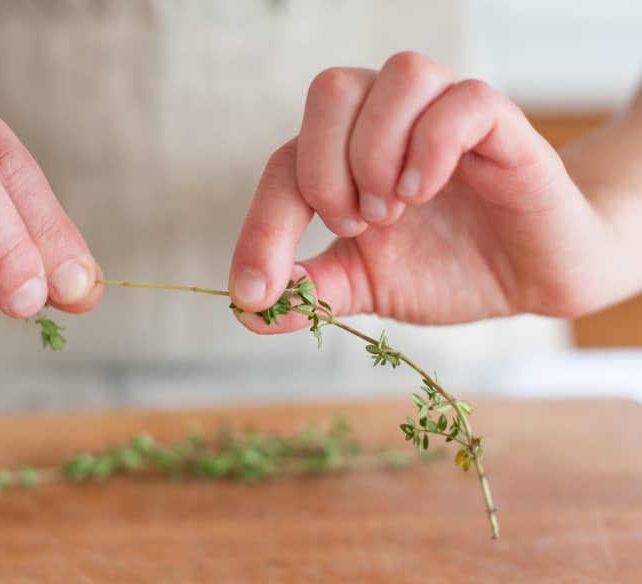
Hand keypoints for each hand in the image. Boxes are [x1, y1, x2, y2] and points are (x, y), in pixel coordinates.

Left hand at [229, 52, 612, 332]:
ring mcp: (448, 117)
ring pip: (397, 76)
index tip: (254, 290)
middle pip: (331, 90)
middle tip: (354, 227)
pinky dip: (432, 146)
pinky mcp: (505, 127)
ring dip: (377, 151)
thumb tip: (246, 312)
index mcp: (351, 156)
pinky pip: (464, 101)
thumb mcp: (367, 287)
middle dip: (324, 170)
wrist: (532, 279)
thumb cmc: (449, 270)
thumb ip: (313, 290)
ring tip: (393, 211)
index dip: (262, 225)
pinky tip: (424, 193)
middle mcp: (393, 122)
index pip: (286, 163)